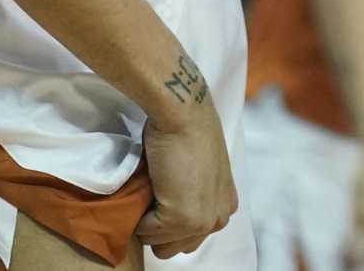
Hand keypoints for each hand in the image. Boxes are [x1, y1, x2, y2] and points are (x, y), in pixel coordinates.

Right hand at [135, 98, 237, 259]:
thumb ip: (192, 199)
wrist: (185, 115)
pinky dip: (139, 214)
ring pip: (159, 243)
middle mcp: (219, 219)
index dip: (167, 219)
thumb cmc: (187, 135)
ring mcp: (202, 222)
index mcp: (224, 209)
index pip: (187, 238)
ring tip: (155, 188)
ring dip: (148, 221)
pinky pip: (146, 232)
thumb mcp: (199, 174)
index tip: (164, 193)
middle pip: (174, 247)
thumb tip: (163, 215)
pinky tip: (151, 185)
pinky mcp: (182, 219)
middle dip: (158, 226)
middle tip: (156, 192)